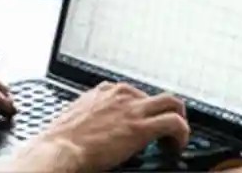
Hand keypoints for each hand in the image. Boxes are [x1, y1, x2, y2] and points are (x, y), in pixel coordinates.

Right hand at [29, 82, 190, 172]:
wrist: (59, 150)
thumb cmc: (60, 141)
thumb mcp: (76, 118)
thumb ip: (91, 116)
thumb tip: (96, 130)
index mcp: (103, 92)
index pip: (134, 93)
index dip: (143, 110)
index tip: (143, 123)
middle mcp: (121, 94)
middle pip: (157, 95)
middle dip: (166, 111)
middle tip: (166, 129)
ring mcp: (132, 109)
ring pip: (172, 103)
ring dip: (178, 120)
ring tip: (175, 138)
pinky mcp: (140, 128)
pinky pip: (175, 123)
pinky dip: (182, 134)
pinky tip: (175, 147)